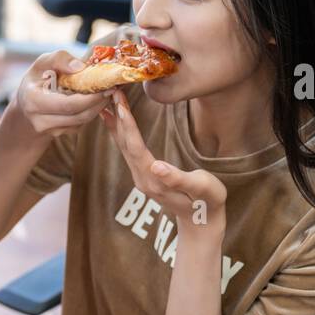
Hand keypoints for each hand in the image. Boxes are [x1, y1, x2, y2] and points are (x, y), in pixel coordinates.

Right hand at [10, 49, 114, 138]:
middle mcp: (41, 121)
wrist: (26, 105)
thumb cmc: (36, 80)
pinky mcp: (61, 133)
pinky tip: (98, 99)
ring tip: (109, 91)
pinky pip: (81, 124)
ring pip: (82, 121)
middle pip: (79, 115)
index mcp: (34, 102)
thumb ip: (59, 59)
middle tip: (114, 88)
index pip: (68, 104)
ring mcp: (51, 130)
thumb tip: (81, 67)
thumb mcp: (41, 64)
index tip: (107, 86)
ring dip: (99, 107)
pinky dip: (92, 111)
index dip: (90, 97)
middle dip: (99, 102)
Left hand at [100, 89, 227, 234]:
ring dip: (116, 124)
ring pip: (124, 147)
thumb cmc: (207, 202)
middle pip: (125, 145)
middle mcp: (142, 178)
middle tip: (109, 93)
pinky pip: (128, 150)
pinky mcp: (144, 175)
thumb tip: (156, 166)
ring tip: (107, 103)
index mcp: (154, 179)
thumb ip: (177, 179)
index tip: (120, 104)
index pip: (136, 148)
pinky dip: (121, 132)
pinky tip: (117, 121)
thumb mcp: (200, 188)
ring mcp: (142, 177)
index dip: (128, 126)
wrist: (202, 221)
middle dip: (118, 118)